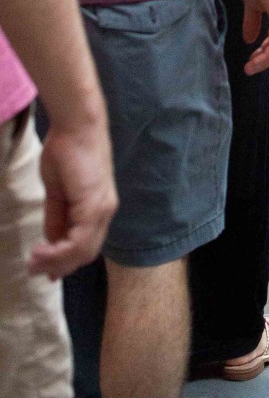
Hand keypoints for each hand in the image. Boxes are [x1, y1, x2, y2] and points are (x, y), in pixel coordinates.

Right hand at [31, 117, 116, 278]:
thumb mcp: (57, 192)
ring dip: (55, 262)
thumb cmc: (65, 151)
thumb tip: (51, 241)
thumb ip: (57, 217)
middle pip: (86, 253)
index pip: (86, 245)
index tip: (45, 272)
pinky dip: (58, 252)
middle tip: (33, 269)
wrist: (76, 125)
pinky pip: (78, 241)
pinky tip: (40, 252)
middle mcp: (105, 211)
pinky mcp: (94, 206)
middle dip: (59, 266)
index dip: (65, 261)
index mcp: (98, 207)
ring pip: (82, 251)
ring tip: (33, 262)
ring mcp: (102, 209)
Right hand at [240, 0, 268, 74]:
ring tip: (250, 68)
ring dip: (264, 61)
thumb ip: (252, 22)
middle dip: (264, 60)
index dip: (265, 52)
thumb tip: (248, 39)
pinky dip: (266, 55)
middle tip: (250, 68)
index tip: (251, 59)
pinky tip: (255, 60)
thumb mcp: (253, 5)